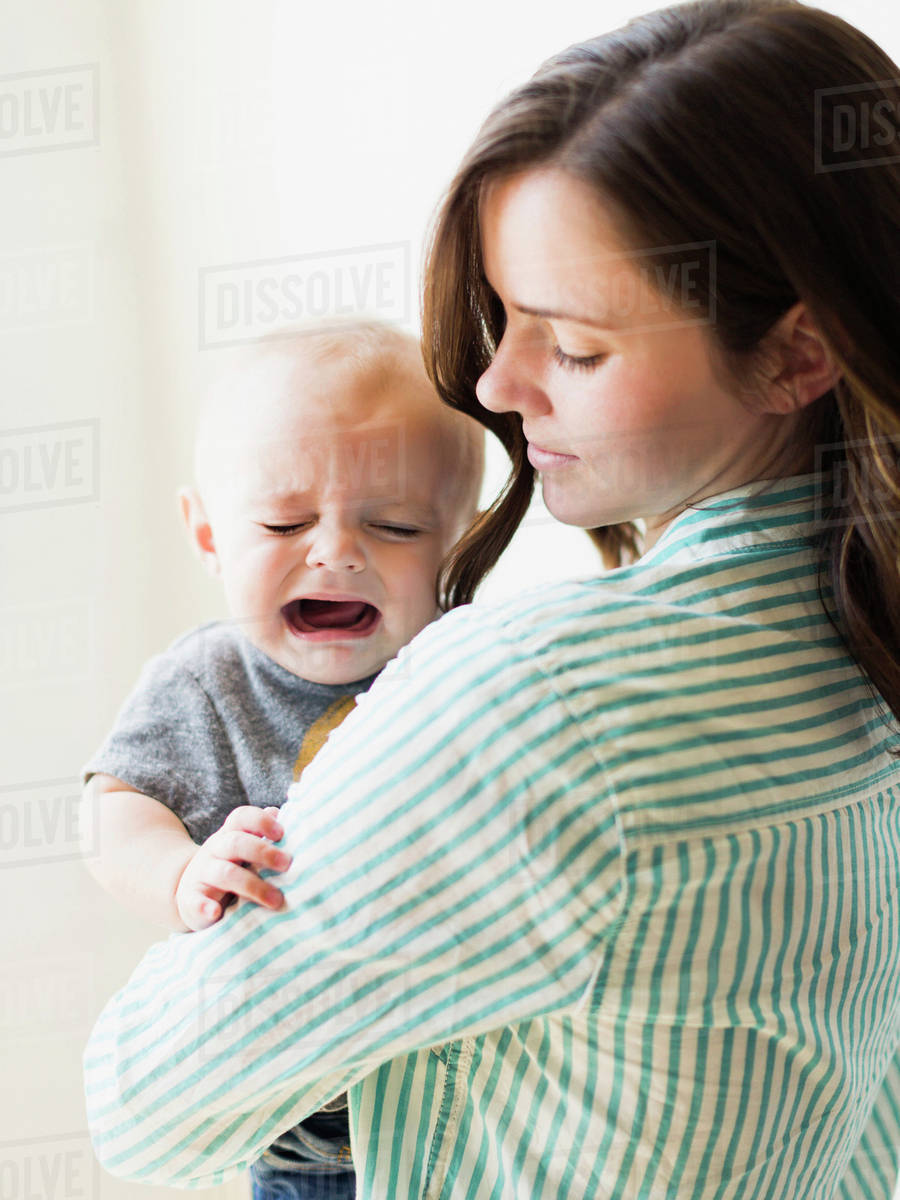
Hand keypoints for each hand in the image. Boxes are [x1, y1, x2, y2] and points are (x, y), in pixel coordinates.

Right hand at [174, 806, 291, 930]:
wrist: (188, 892)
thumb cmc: (228, 867)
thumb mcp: (242, 848)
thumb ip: (259, 832)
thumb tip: (276, 811)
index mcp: (229, 835)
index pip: (241, 817)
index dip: (261, 821)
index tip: (281, 833)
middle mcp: (214, 850)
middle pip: (236, 843)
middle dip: (263, 851)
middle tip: (287, 864)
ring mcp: (201, 875)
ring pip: (224, 874)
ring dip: (252, 886)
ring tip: (276, 900)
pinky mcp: (191, 901)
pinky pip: (194, 902)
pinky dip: (204, 907)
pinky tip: (215, 912)